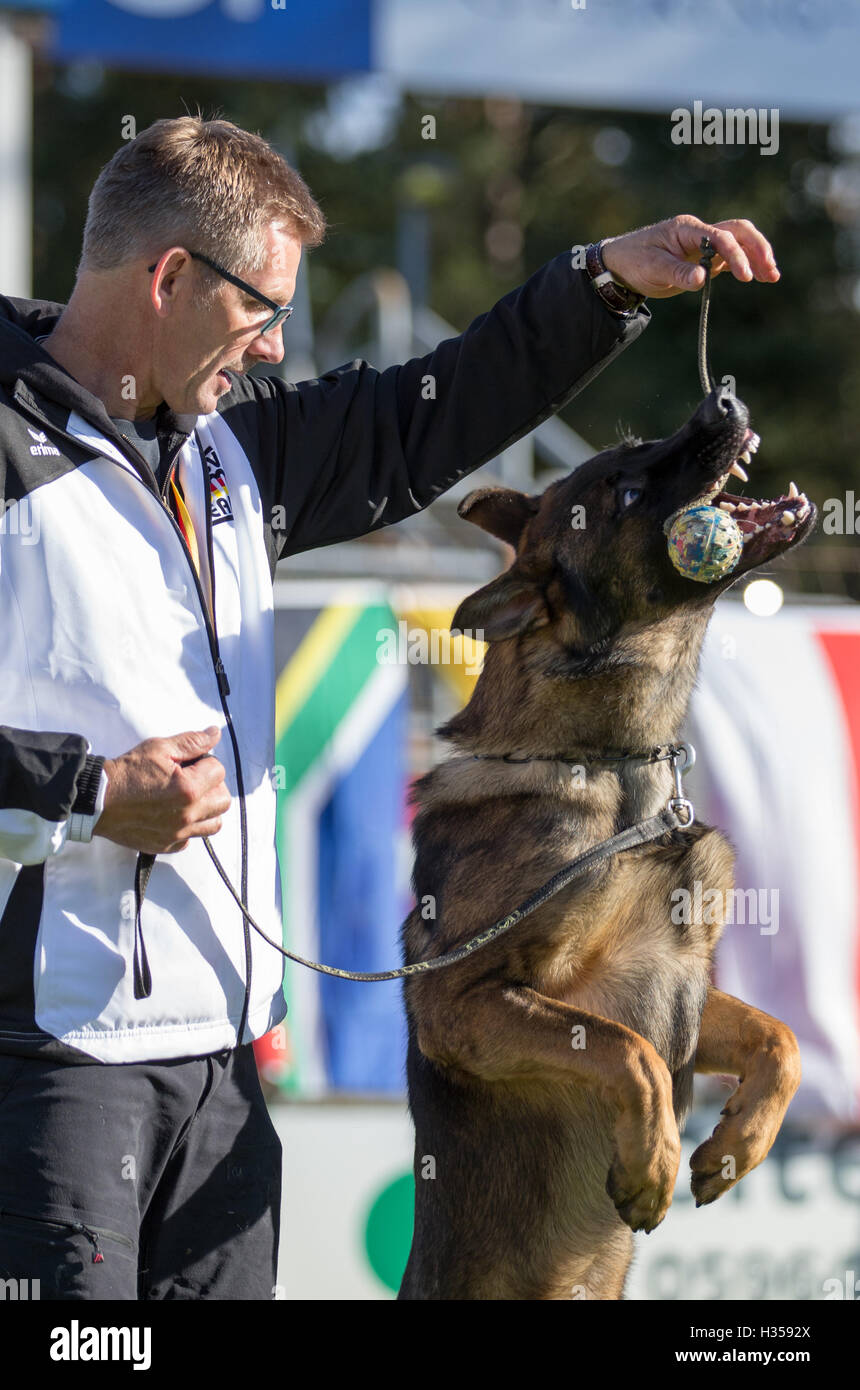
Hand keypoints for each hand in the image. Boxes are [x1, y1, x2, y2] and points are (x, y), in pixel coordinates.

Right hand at [96, 726, 230, 853]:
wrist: (97, 799)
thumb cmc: (126, 773)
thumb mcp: (159, 748)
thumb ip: (192, 742)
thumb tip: (215, 734)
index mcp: (188, 789)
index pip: (219, 771)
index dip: (206, 762)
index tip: (191, 763)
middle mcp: (187, 814)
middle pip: (223, 800)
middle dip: (213, 785)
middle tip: (194, 778)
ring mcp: (177, 833)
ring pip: (214, 824)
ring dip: (207, 809)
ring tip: (189, 798)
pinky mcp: (166, 845)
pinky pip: (191, 839)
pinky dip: (189, 827)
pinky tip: (174, 814)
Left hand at [600, 215, 779, 298]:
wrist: (622, 264)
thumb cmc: (635, 261)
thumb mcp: (652, 269)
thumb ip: (677, 273)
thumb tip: (702, 278)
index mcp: (687, 229)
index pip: (719, 237)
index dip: (735, 255)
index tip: (745, 276)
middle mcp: (700, 232)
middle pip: (738, 231)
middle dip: (757, 248)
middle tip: (770, 270)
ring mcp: (704, 244)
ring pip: (739, 243)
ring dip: (757, 256)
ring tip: (772, 276)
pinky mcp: (705, 258)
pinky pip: (731, 258)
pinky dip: (747, 265)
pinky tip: (761, 277)